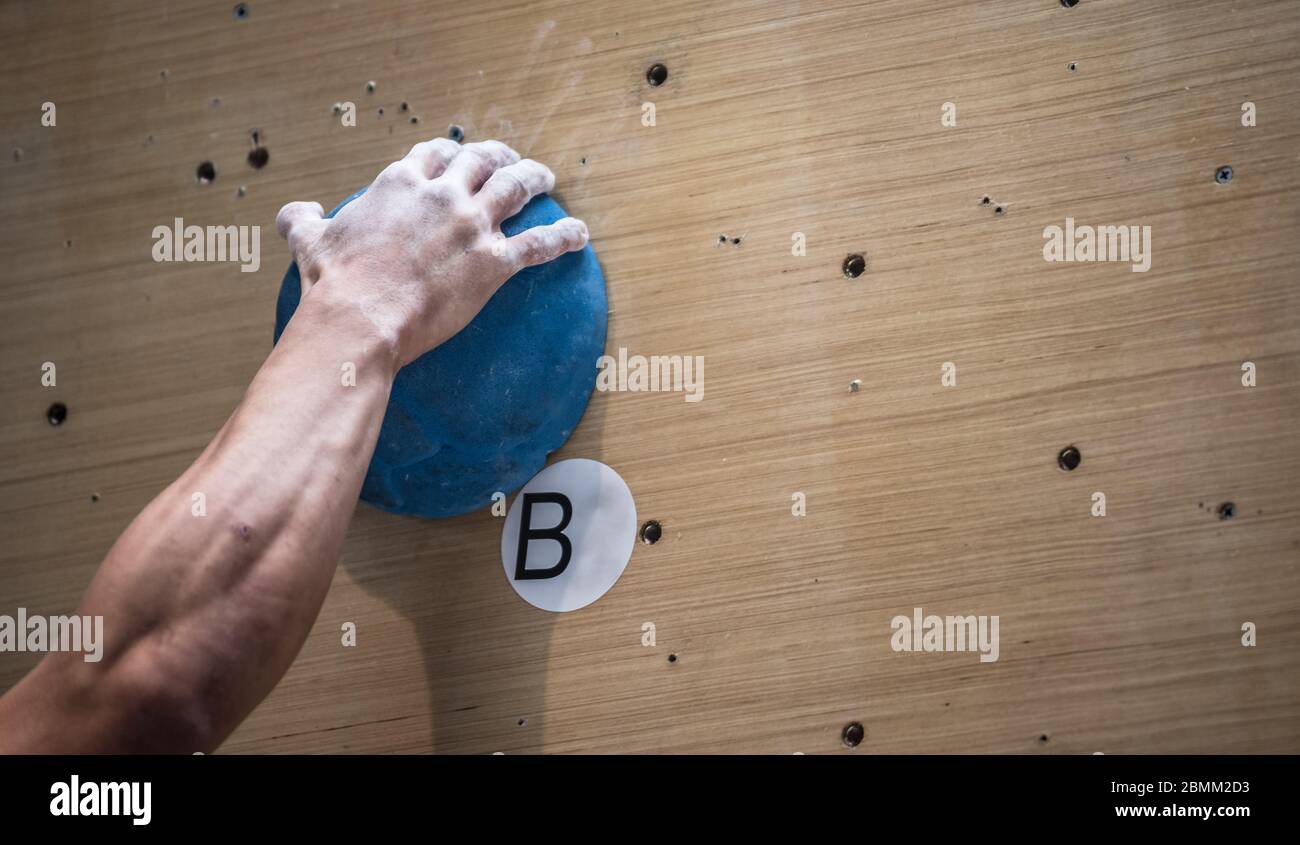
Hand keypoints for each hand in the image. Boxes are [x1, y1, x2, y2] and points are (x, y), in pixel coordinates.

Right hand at [275, 139, 588, 366]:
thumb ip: (303, 221)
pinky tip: (580, 234)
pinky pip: (541, 243)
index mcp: (400, 182)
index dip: (451, 153)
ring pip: (516, 187)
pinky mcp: (493, 262)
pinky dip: (564, 236)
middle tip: (510, 161)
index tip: (459, 157)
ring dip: (535, 178)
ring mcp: (471, 225)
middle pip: (481, 161)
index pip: (434, 154)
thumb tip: (297, 212)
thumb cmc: (333, 284)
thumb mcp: (309, 243)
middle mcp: (441, 195)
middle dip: (499, 156)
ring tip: (546, 179)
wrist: (359, 319)